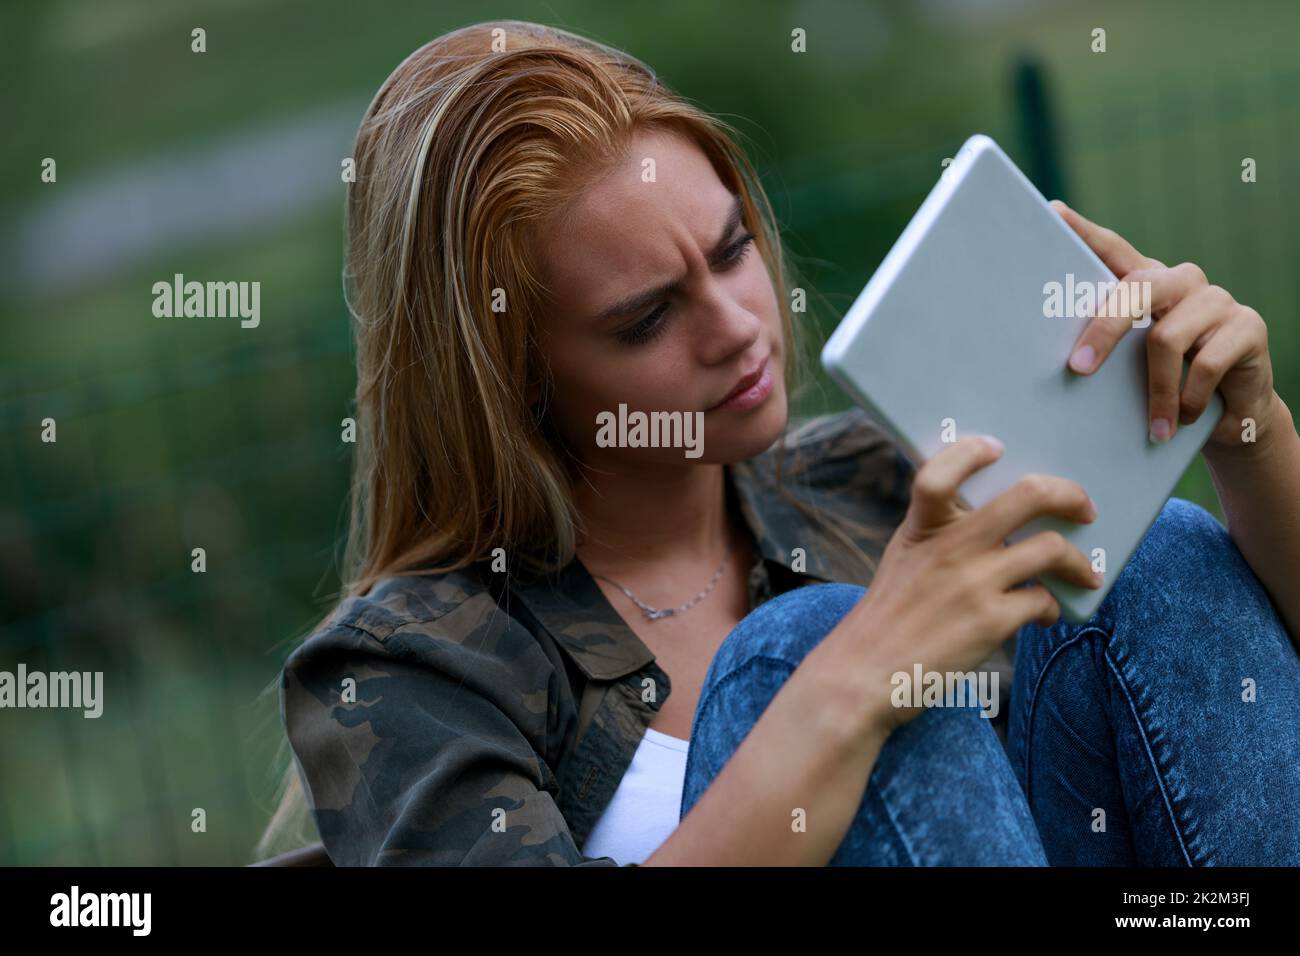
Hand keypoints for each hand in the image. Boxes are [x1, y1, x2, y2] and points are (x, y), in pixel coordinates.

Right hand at [836, 436, 1100, 731]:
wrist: (865, 674)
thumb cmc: (886, 619)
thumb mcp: (902, 559)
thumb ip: (938, 536)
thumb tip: (995, 527)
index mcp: (922, 528)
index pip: (939, 473)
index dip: (970, 452)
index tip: (996, 448)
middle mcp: (950, 547)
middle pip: (1027, 496)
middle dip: (1069, 495)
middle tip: (1084, 508)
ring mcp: (973, 582)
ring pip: (1050, 548)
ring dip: (1078, 563)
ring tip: (1085, 573)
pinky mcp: (991, 621)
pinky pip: (1043, 600)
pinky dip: (1051, 607)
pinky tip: (1044, 615)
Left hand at [1050, 200, 1280, 455]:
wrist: (1230, 417)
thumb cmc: (1165, 387)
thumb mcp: (1130, 367)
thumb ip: (1105, 350)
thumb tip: (1053, 363)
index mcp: (1146, 284)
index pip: (1113, 250)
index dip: (1084, 231)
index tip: (1052, 213)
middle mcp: (1180, 282)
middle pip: (1135, 290)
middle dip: (1104, 330)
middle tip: (1077, 369)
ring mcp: (1216, 300)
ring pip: (1167, 337)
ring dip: (1154, 392)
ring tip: (1151, 428)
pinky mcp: (1248, 325)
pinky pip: (1206, 362)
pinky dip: (1189, 398)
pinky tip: (1186, 419)